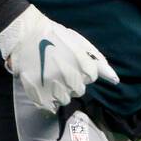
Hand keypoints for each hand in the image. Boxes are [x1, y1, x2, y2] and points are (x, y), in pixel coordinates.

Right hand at [0, 5, 119, 112]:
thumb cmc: (54, 36)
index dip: (81, 70)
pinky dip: (47, 99)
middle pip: (79, 90)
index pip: (91, 78)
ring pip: (64, 99)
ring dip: (59, 90)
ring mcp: (54, 87)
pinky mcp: (39, 93)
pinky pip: (50, 106)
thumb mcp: (79, 43)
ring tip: (49, 76)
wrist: (25, 33)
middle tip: (59, 68)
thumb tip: (115, 80)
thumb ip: (98, 61)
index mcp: (83, 64)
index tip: (71, 61)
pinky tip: (43, 85)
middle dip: (71, 81)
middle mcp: (70, 77)